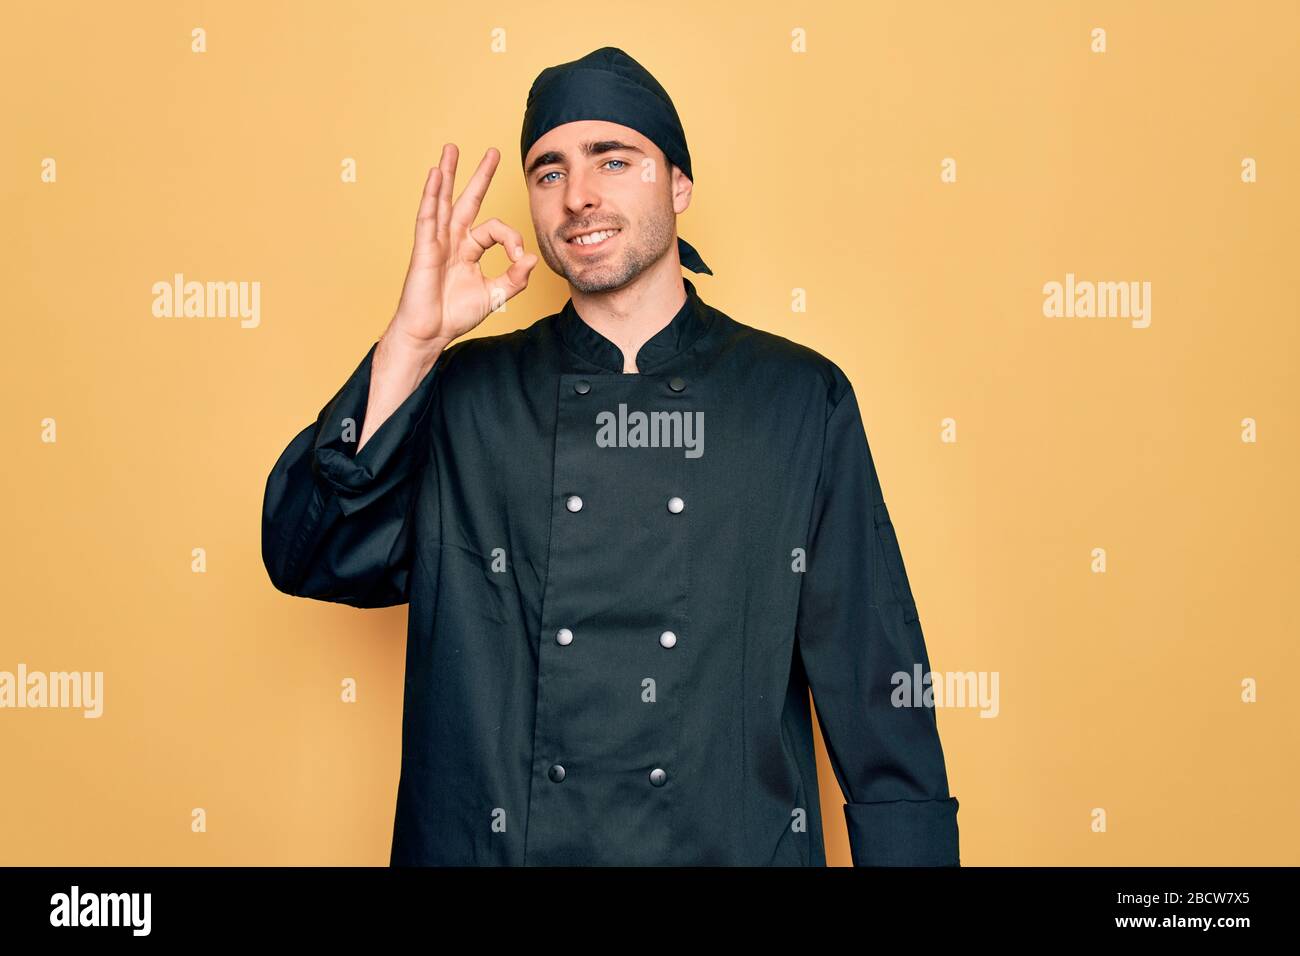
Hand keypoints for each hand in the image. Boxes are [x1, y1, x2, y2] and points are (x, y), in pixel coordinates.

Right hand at [389, 143, 538, 348]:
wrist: (431, 333)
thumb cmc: (455, 315)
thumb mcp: (495, 295)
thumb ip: (515, 277)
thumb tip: (532, 258)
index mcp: (469, 250)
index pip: (496, 230)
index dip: (512, 240)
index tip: (520, 258)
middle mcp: (453, 240)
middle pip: (468, 200)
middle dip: (480, 175)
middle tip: (493, 151)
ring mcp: (437, 241)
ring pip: (444, 201)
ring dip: (448, 173)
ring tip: (452, 148)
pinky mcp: (424, 248)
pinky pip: (428, 217)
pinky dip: (431, 195)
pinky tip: (435, 174)